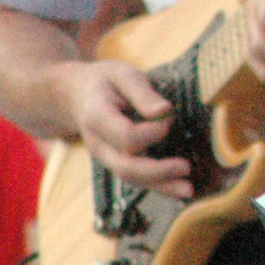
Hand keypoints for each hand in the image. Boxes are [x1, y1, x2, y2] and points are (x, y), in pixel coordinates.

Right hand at [51, 59, 187, 198]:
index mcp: (97, 117)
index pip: (125, 136)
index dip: (152, 132)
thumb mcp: (122, 74)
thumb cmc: (104, 81)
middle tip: (187, 167)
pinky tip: (179, 189)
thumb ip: (142, 93)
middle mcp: (98, 144)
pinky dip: (157, 185)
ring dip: (161, 186)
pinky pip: (135, 178)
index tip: (171, 116)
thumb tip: (165, 112)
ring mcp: (105, 157)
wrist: (76, 95)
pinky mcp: (115, 162)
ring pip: (131, 179)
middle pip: (126, 167)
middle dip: (158, 171)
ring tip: (188, 190)